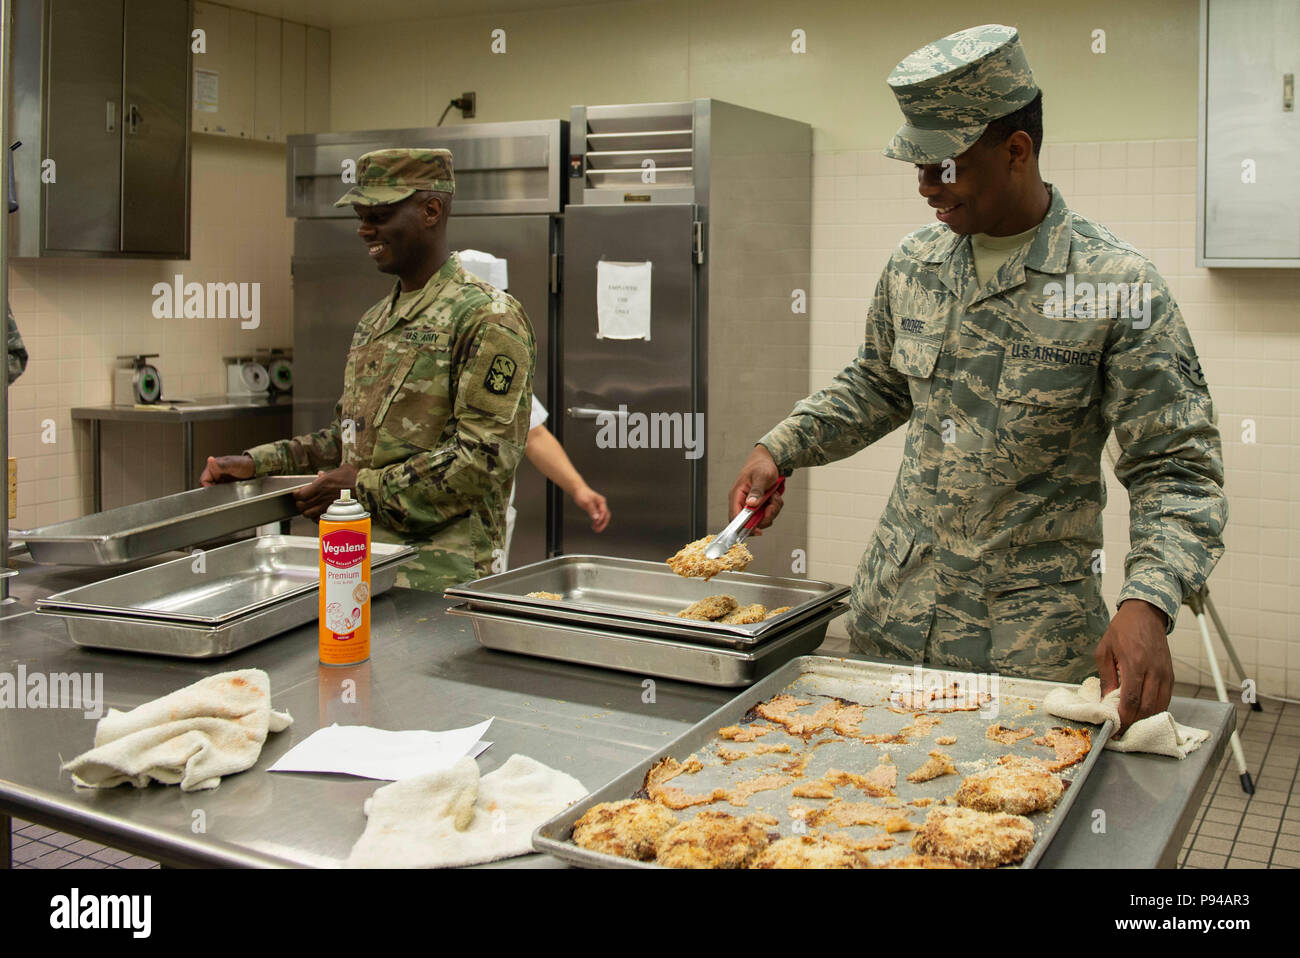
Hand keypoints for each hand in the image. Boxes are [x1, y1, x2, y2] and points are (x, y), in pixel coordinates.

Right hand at [200, 454, 253, 486]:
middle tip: (224, 490)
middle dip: (214, 489)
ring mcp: (220, 477)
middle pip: (208, 484)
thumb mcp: (233, 465)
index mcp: (213, 465)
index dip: (207, 486)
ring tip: (228, 489)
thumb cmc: (244, 464)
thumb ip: (220, 465)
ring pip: (214, 487)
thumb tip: (210, 459)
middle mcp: (215, 471)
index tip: (215, 490)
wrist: (254, 467)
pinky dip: (224, 491)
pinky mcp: (225, 482)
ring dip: (219, 490)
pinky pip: (221, 488)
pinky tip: (230, 490)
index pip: (204, 479)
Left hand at [292, 464, 358, 519]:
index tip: (297, 493)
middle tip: (302, 501)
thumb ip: (328, 473)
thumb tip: (320, 474)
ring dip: (307, 512)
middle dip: (300, 504)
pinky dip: (316, 518)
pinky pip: (319, 520)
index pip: (299, 494)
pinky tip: (319, 514)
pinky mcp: (333, 514)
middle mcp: (321, 497)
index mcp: (320, 485)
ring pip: (308, 515)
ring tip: (310, 509)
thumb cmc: (355, 478)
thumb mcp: (341, 470)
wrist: (366, 489)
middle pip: (301, 506)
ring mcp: (326, 507)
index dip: (296, 495)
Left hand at [572, 486, 609, 531]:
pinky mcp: (595, 509)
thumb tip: (596, 518)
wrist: (578, 490)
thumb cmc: (582, 494)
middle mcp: (602, 505)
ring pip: (602, 517)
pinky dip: (596, 522)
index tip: (596, 523)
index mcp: (602, 501)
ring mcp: (599, 507)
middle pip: (606, 516)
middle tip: (598, 530)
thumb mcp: (586, 502)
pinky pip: (598, 517)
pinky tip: (593, 526)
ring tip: (595, 530)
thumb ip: (592, 510)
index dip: (601, 518)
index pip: (604, 512)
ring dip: (600, 524)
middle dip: (603, 524)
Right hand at [727, 445, 783, 534]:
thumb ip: (756, 491)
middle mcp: (742, 501)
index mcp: (737, 495)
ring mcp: (751, 504)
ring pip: (761, 519)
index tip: (757, 530)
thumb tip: (751, 504)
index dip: (745, 527)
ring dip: (772, 510)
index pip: (735, 517)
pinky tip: (774, 496)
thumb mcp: (761, 476)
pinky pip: (767, 513)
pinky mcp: (759, 505)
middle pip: (750, 522)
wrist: (769, 460)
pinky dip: (774, 507)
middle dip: (764, 517)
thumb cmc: (761, 465)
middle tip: (772, 505)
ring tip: (774, 496)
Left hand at [1095, 599, 1172, 733]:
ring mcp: (1165, 674)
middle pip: (1146, 707)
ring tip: (1131, 726)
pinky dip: (1155, 710)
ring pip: (1159, 706)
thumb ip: (1106, 677)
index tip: (1115, 728)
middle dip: (1133, 723)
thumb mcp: (1104, 651)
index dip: (1124, 718)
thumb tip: (1106, 701)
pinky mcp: (1171, 675)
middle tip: (1121, 732)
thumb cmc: (1122, 630)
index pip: (1131, 699)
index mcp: (1135, 664)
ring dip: (1145, 719)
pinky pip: (1166, 699)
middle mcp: (1154, 671)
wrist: (1145, 614)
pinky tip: (1143, 714)